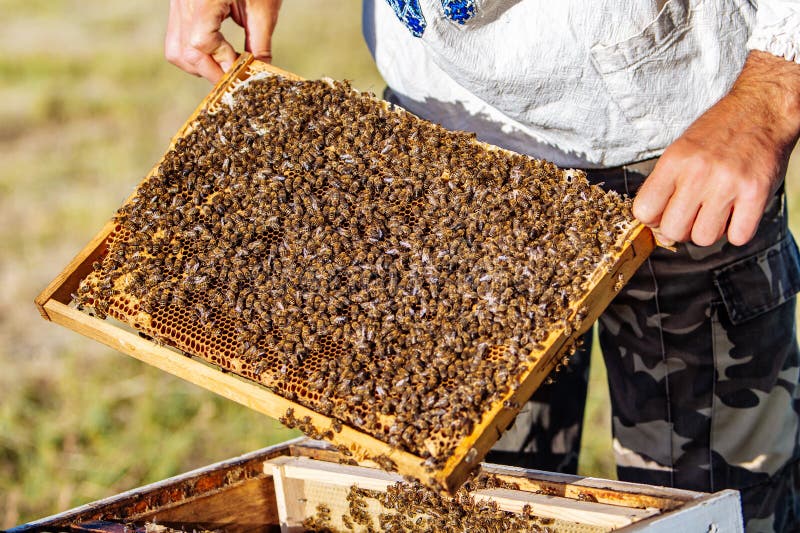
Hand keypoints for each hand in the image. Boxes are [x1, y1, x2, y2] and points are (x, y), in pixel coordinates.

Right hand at [165, 0, 281, 82]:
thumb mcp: (264, 8)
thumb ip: (260, 44)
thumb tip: (259, 74)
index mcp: (204, 0)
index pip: (202, 45)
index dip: (223, 64)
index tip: (243, 73)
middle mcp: (184, 2)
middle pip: (183, 52)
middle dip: (210, 70)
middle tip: (235, 77)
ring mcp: (178, 3)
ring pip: (175, 48)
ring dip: (199, 64)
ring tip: (226, 64)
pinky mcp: (181, 4)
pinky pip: (178, 36)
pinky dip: (196, 51)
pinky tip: (219, 50)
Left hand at [633, 51, 799, 246]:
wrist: (762, 109)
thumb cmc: (718, 132)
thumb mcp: (680, 150)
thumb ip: (664, 185)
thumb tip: (656, 227)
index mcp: (674, 161)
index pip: (644, 211)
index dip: (652, 218)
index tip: (663, 213)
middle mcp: (698, 172)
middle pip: (673, 230)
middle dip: (679, 229)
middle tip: (690, 215)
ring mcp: (728, 184)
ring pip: (703, 238)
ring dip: (709, 231)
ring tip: (715, 212)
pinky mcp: (756, 193)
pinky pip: (738, 237)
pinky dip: (737, 231)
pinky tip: (736, 213)